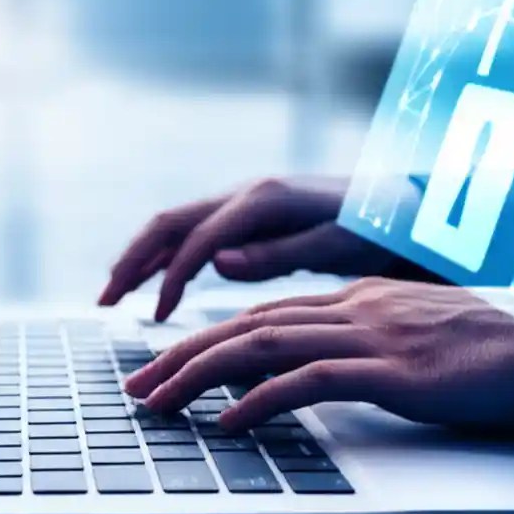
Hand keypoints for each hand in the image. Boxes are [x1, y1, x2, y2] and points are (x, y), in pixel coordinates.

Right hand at [99, 176, 418, 320]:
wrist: (409, 201)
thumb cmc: (382, 226)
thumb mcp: (340, 243)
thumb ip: (279, 253)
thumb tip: (216, 263)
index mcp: (263, 200)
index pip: (199, 241)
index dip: (172, 279)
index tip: (155, 319)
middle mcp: (246, 194)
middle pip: (170, 223)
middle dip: (133, 261)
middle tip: (105, 301)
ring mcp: (245, 203)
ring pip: (176, 227)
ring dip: (142, 259)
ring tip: (114, 297)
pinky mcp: (251, 216)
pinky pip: (196, 234)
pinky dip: (168, 258)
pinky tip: (159, 287)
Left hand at [123, 277, 513, 434]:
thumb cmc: (495, 353)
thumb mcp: (416, 340)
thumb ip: (364, 346)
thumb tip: (313, 373)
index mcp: (357, 300)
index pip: (263, 316)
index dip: (207, 340)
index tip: (167, 366)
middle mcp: (354, 309)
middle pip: (246, 326)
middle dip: (181, 357)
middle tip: (137, 389)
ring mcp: (372, 335)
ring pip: (262, 346)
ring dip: (199, 376)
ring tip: (158, 404)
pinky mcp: (392, 370)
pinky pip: (308, 382)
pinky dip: (259, 401)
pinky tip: (227, 423)